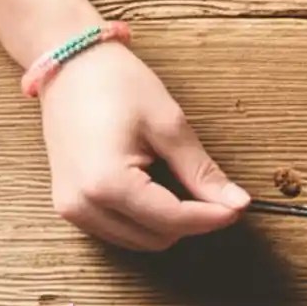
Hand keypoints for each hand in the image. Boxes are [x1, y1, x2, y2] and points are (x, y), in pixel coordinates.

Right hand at [40, 43, 250, 249]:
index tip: (238, 207)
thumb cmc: (114, 84)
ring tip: (176, 182)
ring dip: (167, 223)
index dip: (212, 217)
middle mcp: (82, 205)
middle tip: (211, 191)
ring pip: (139, 240)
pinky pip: (118, 230)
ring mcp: (71, 209)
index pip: (173, 220)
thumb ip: (201, 171)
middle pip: (157, 238)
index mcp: (107, 183)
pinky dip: (143, 219)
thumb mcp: (168, 125)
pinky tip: (153, 187)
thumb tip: (237, 202)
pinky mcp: (69, 206)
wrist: (69, 64)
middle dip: (190, 221)